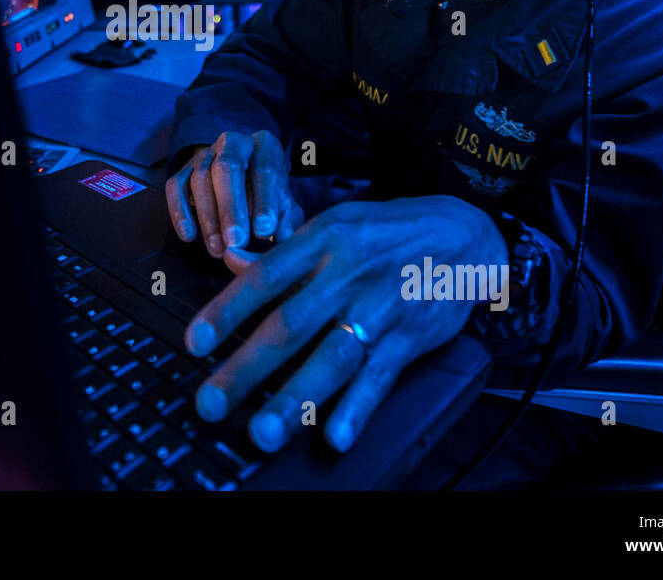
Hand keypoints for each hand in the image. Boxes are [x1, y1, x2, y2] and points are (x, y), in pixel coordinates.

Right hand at [165, 130, 302, 260]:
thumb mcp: (284, 204)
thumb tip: (280, 238)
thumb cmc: (268, 195)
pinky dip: (179, 212)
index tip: (264, 232)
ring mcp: (205, 154)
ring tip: (218, 250)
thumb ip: (286, 221)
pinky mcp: (184, 168)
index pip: (265, 169)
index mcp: (265, 146)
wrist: (244, 180)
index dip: (265, 201)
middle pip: (228, 168)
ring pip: (200, 179)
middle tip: (236, 241)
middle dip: (231, 207)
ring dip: (208, 218)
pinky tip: (189, 236)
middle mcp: (233, 143)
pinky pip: (176, 187)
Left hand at [182, 196, 507, 453]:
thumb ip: (284, 255)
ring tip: (263, 433)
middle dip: (247, 368)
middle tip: (210, 403)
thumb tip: (231, 262)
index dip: (227, 311)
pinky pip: (380, 376)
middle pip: (291, 324)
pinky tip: (333, 436)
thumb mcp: (334, 227)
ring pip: (332, 356)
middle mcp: (347, 274)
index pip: (265, 277)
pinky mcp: (409, 336)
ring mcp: (379, 307)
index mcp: (321, 241)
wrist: (466, 233)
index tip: (195, 344)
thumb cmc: (386, 232)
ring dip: (296, 398)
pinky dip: (358, 408)